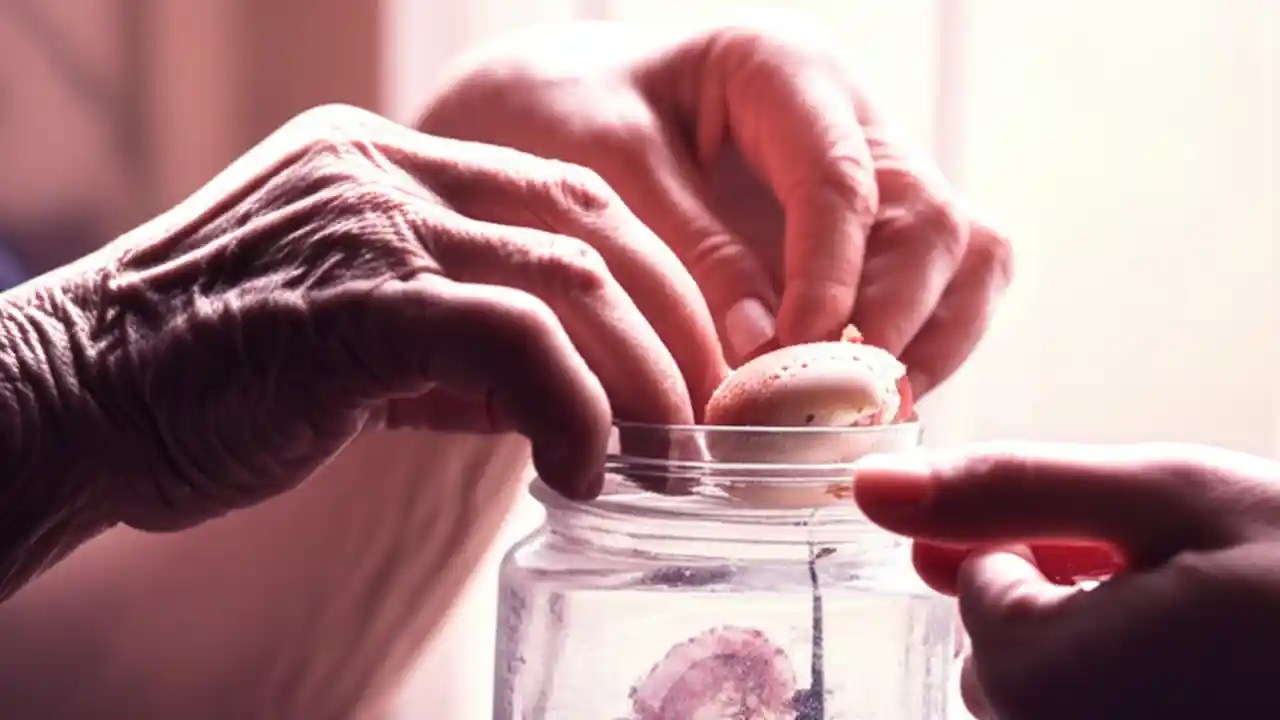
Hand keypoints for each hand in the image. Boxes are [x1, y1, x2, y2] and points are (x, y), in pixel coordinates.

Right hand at [0, 104, 724, 587]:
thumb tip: (553, 388)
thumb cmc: (208, 375)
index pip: (561, 190)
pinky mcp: (357, 302)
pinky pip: (518, 342)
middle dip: (670, 322)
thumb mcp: (346, 329)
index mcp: (385, 161)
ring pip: (573, 276)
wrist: (71, 400)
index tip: (681, 356)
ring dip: (641, 375)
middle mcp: (385, 171)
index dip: (644, 272)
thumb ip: (446, 334)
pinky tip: (582, 471)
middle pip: (590, 218)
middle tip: (701, 412)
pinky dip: (575, 410)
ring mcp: (371, 226)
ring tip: (662, 456)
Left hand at [418, 14, 1011, 387]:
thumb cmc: (561, 114)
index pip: (842, 182)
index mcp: (785, 69)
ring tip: (858, 418)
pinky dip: (910, 356)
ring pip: (962, 261)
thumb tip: (768, 357)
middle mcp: (848, 120)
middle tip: (831, 408)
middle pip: (933, 224)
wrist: (545, 111)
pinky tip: (852, 407)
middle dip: (894, 325)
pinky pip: (934, 297)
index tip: (787, 368)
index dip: (829, 285)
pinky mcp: (861, 240)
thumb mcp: (603, 165)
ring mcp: (867, 181)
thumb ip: (689, 251)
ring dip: (926, 348)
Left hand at [852, 443, 1279, 718]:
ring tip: (1199, 620)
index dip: (1048, 543)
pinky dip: (1125, 684)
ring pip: (1051, 699)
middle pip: (1004, 654)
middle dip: (1062, 603)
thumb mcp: (1169, 502)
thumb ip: (1010, 490)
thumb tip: (870, 483)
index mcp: (1040, 675)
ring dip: (1100, 648)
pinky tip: (1202, 654)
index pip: (980, 586)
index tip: (1126, 537)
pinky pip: (1090, 716)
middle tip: (1167, 578)